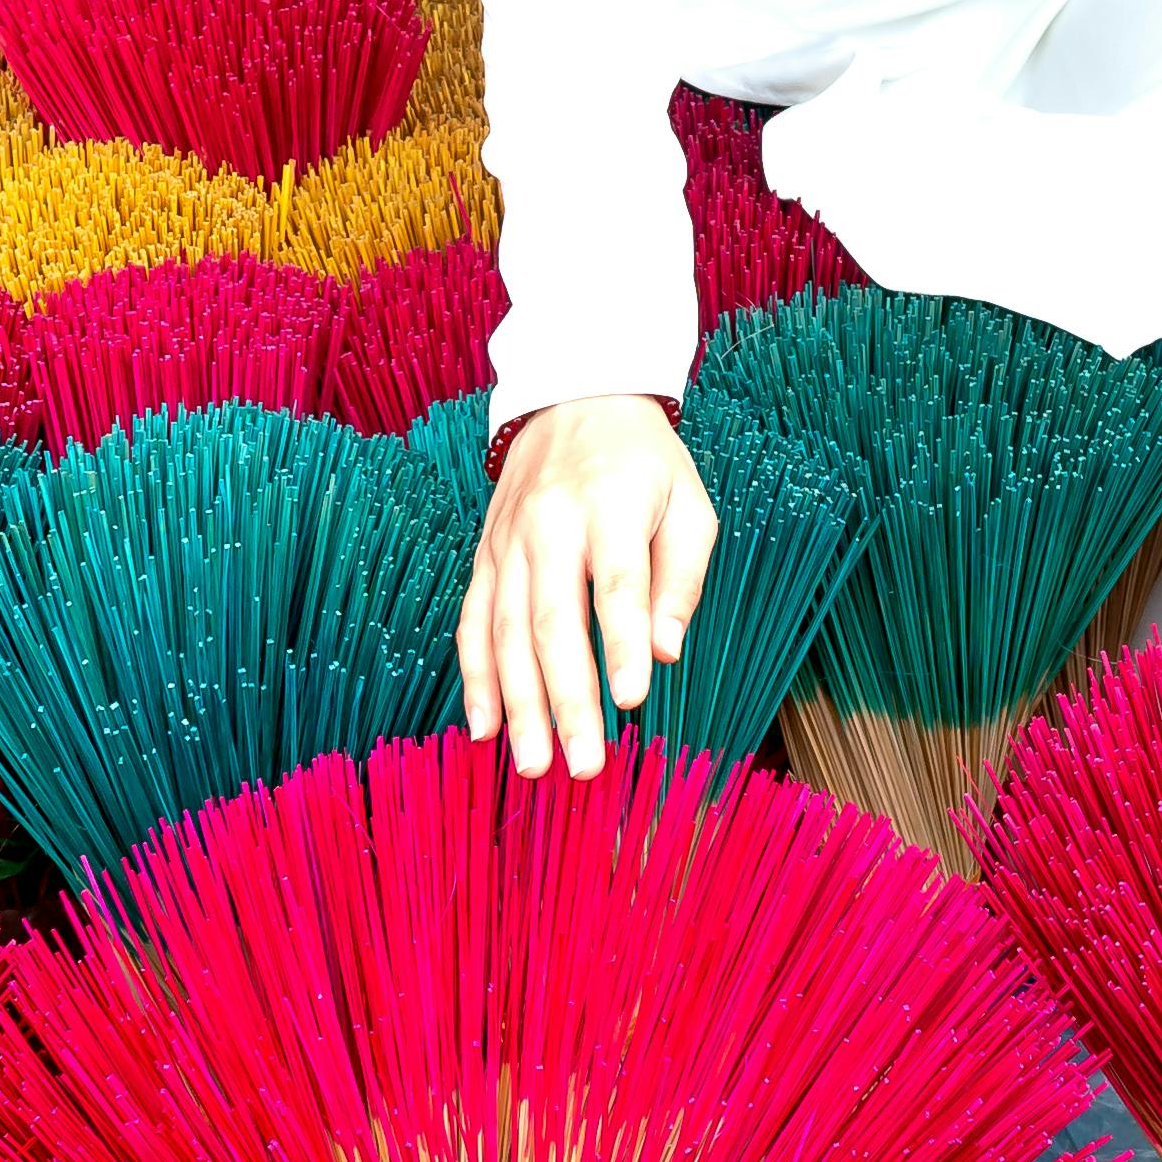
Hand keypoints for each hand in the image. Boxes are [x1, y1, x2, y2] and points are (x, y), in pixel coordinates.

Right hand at [459, 395, 711, 776]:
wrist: (574, 397)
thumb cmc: (645, 463)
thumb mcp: (689, 504)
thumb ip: (681, 579)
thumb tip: (664, 653)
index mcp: (611, 506)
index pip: (615, 583)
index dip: (619, 644)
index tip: (630, 702)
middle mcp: (550, 524)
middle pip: (553, 620)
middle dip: (566, 699)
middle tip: (583, 764)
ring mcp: (508, 542)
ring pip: (505, 631)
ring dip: (518, 704)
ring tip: (534, 763)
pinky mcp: (484, 556)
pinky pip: (472, 622)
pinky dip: (475, 678)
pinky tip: (485, 728)